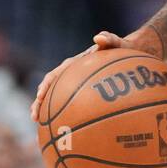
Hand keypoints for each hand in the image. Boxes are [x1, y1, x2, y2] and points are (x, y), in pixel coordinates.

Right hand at [31, 30, 153, 123]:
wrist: (131, 53)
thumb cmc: (123, 48)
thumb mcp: (118, 43)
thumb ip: (110, 39)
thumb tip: (99, 37)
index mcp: (75, 64)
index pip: (56, 75)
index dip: (46, 86)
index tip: (40, 96)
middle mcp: (72, 75)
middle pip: (51, 90)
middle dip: (40, 103)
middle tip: (35, 117)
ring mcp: (78, 84)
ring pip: (58, 99)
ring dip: (48, 112)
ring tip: (42, 127)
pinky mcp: (87, 92)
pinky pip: (75, 105)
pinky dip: (69, 116)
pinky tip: (71, 131)